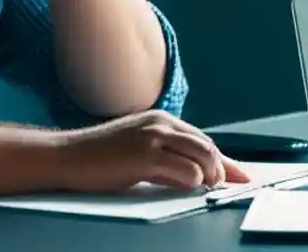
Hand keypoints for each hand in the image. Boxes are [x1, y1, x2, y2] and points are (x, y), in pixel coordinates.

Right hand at [56, 109, 251, 191]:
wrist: (66, 156)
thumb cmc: (99, 157)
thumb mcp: (139, 152)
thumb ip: (167, 159)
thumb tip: (196, 176)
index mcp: (161, 120)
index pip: (202, 139)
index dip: (225, 159)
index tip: (241, 174)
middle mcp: (161, 123)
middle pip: (207, 146)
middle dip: (222, 169)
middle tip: (223, 186)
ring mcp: (154, 137)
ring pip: (203, 155)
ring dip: (210, 175)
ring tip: (208, 188)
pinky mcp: (146, 155)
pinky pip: (186, 170)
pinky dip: (194, 181)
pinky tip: (190, 187)